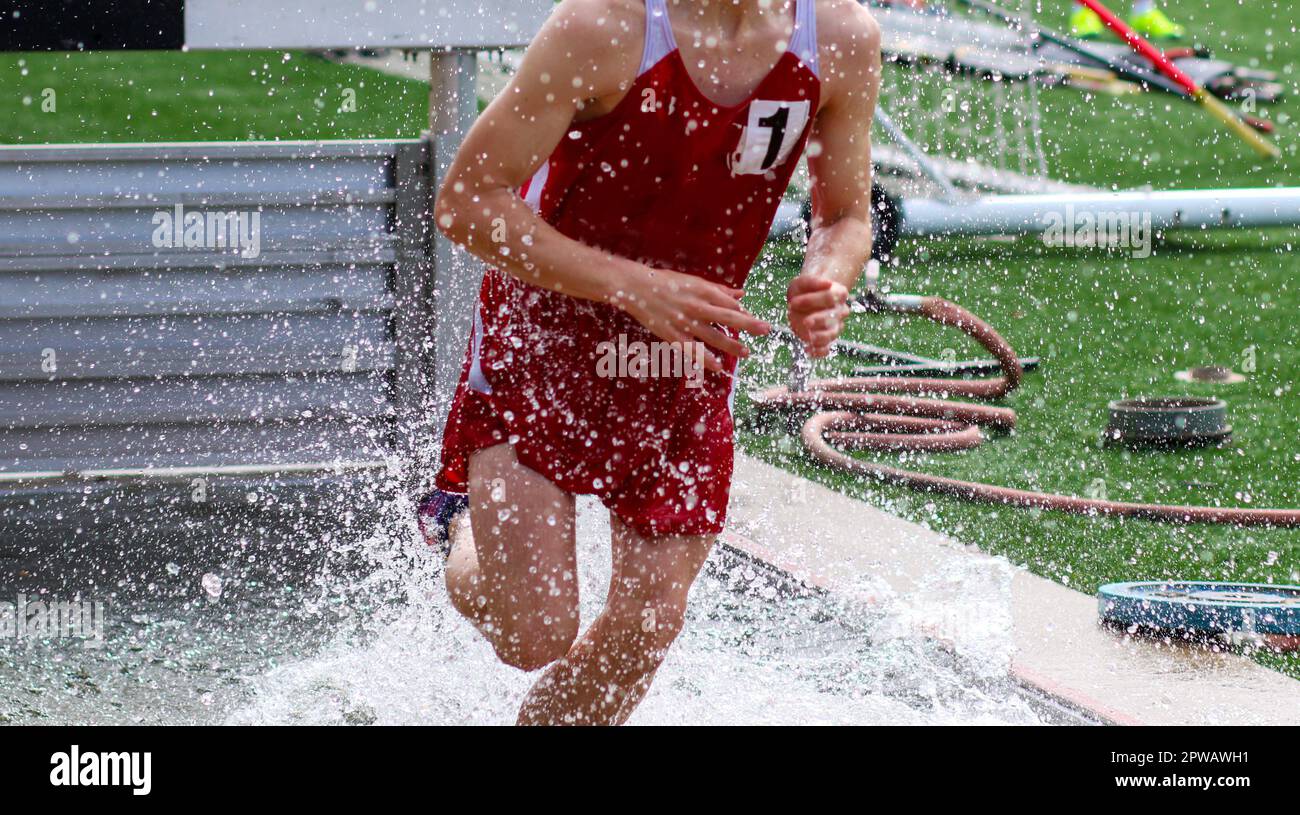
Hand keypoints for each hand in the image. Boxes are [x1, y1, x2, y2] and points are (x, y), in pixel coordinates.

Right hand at [612, 266, 770, 372]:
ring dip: (731, 345)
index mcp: (703, 291)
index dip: (743, 311)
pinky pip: (693, 350)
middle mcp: (697, 306)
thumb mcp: (694, 281)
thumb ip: (719, 289)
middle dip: (749, 324)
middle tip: (766, 330)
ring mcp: (685, 322)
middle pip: (728, 317)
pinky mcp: (673, 335)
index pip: (730, 303)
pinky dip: (706, 360)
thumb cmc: (666, 282)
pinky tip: (718, 366)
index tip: (751, 319)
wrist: (636, 287)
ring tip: (745, 352)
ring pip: (713, 336)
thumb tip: (741, 294)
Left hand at [787, 274, 849, 357]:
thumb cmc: (804, 290)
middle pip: (833, 316)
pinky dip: (818, 351)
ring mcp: (835, 325)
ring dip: (820, 337)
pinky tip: (808, 350)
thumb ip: (813, 282)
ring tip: (808, 337)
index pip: (830, 297)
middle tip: (806, 322)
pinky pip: (827, 348)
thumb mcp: (803, 282)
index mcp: (839, 293)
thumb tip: (828, 284)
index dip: (812, 300)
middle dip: (819, 320)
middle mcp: (841, 310)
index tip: (793, 303)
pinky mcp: (826, 338)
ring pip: (832, 333)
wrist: (803, 299)